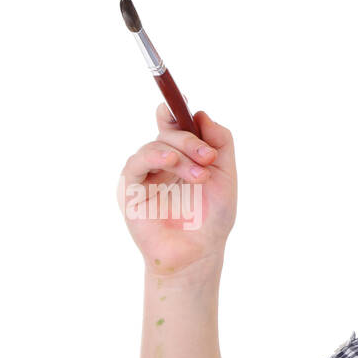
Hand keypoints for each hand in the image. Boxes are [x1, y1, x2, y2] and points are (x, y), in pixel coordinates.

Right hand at [117, 103, 237, 275]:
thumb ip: (221, 143)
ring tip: (200, 174)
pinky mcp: (131, 189)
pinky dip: (153, 156)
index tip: (185, 103)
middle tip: (209, 158)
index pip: (176, 125)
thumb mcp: (226, 176)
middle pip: (169, 133)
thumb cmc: (213, 218)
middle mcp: (162, 162)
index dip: (178, 111)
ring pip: (156, 145)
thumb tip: (201, 113)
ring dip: (180, 153)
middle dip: (190, 140)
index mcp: (184, 156)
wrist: (200, 254)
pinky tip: (170, 161)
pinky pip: (136, 163)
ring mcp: (145, 174)